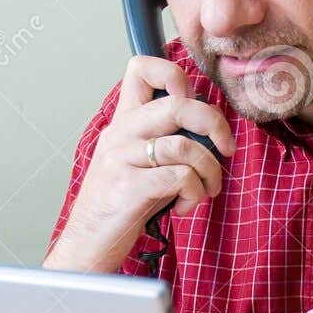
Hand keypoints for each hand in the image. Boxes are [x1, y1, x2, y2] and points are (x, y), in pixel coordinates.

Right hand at [44, 55, 234, 273]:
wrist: (87, 244)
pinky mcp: (129, 187)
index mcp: (123, 121)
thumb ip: (164, 137)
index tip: (196, 104)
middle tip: (226, 148)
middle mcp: (120, 133)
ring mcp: (122, 159)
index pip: (141, 68)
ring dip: (210, 171)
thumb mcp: (139, 161)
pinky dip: (195, 193)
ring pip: (186, 146)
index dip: (175, 74)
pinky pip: (181, 177)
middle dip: (216, 124)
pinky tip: (184, 206)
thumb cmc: (120, 204)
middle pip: (179, 103)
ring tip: (206, 189)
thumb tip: (208, 124)